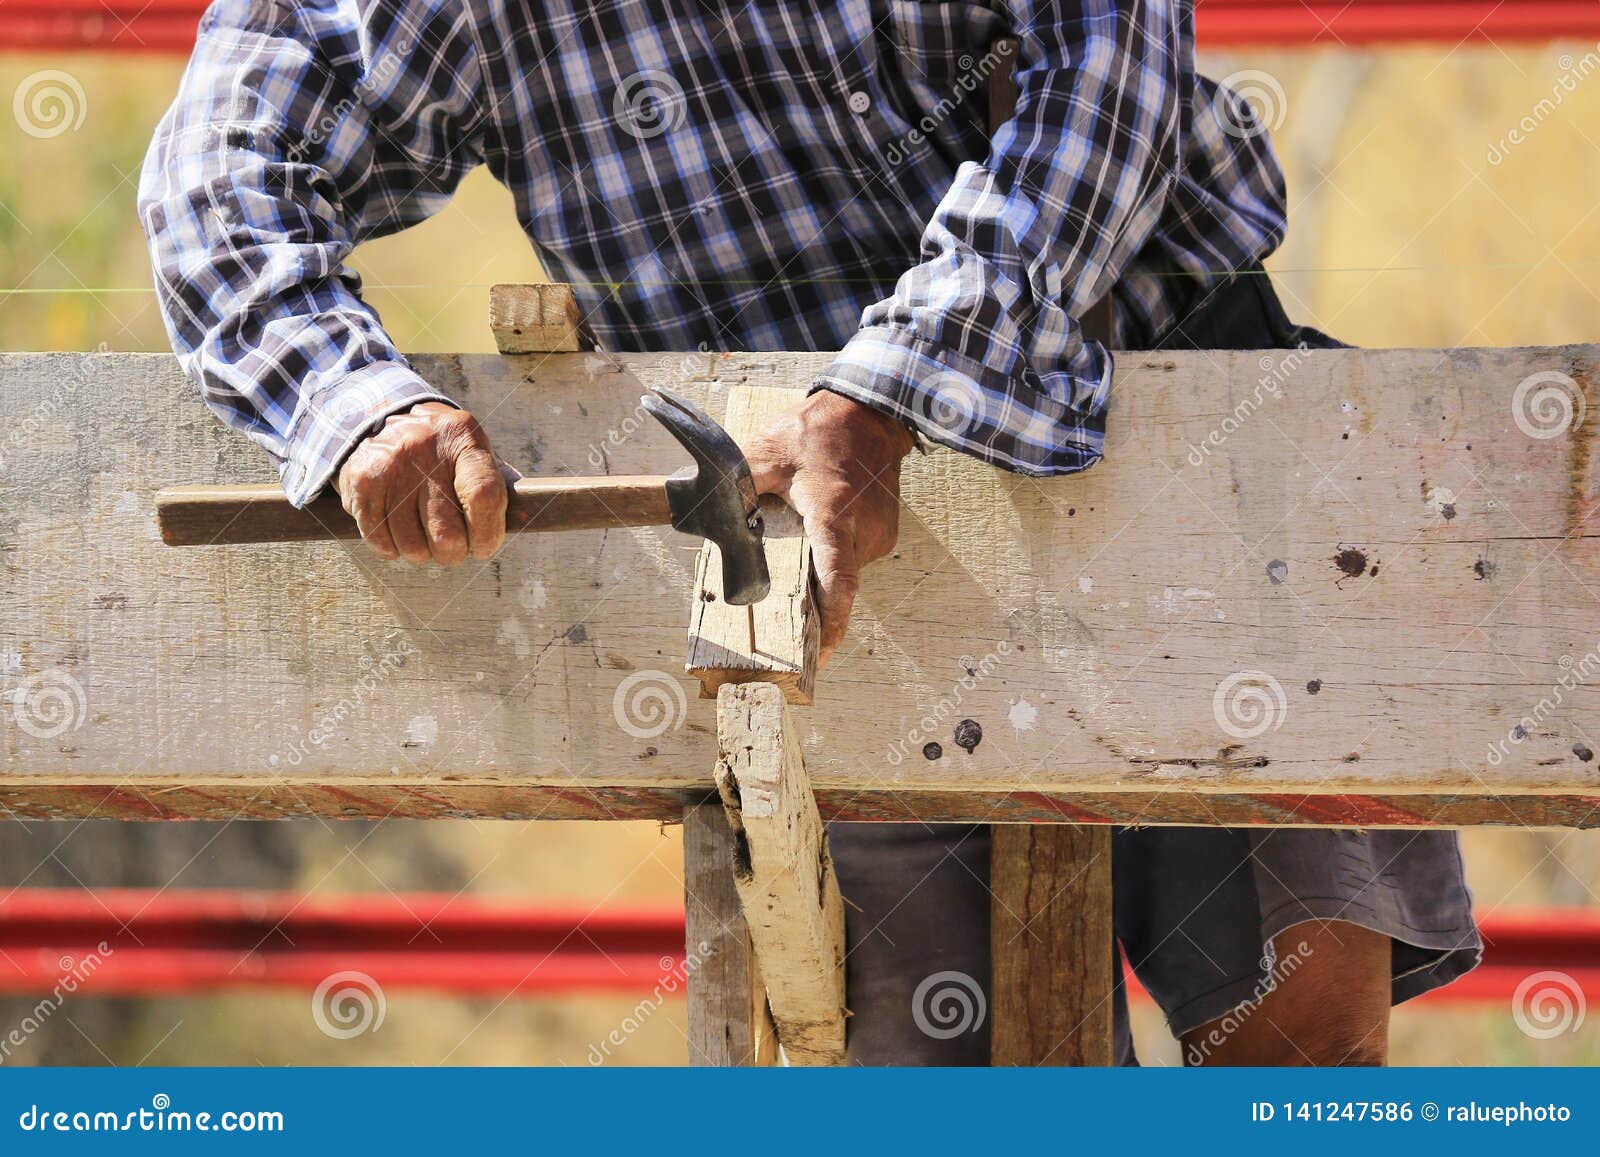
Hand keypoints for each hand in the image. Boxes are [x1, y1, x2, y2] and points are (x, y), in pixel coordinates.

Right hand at [336, 402, 506, 564]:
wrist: (380, 419)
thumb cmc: (441, 451)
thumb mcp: (473, 453)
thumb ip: (499, 484)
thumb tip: (527, 516)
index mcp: (463, 437)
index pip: (484, 496)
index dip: (488, 534)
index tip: (484, 547)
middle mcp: (425, 448)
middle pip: (448, 532)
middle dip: (454, 553)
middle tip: (452, 548)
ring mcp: (390, 465)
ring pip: (412, 544)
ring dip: (422, 553)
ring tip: (423, 537)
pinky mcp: (361, 482)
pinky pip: (380, 540)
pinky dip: (392, 549)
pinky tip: (398, 534)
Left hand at [744, 391, 915, 663]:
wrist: (869, 412)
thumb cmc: (818, 431)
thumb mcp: (767, 451)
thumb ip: (739, 486)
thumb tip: (710, 514)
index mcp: (834, 517)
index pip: (838, 584)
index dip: (831, 626)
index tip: (817, 655)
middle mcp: (862, 533)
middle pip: (835, 587)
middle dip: (811, 606)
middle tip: (783, 620)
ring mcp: (878, 535)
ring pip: (844, 574)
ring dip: (819, 576)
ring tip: (794, 556)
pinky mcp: (883, 533)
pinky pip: (853, 558)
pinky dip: (832, 559)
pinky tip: (814, 538)